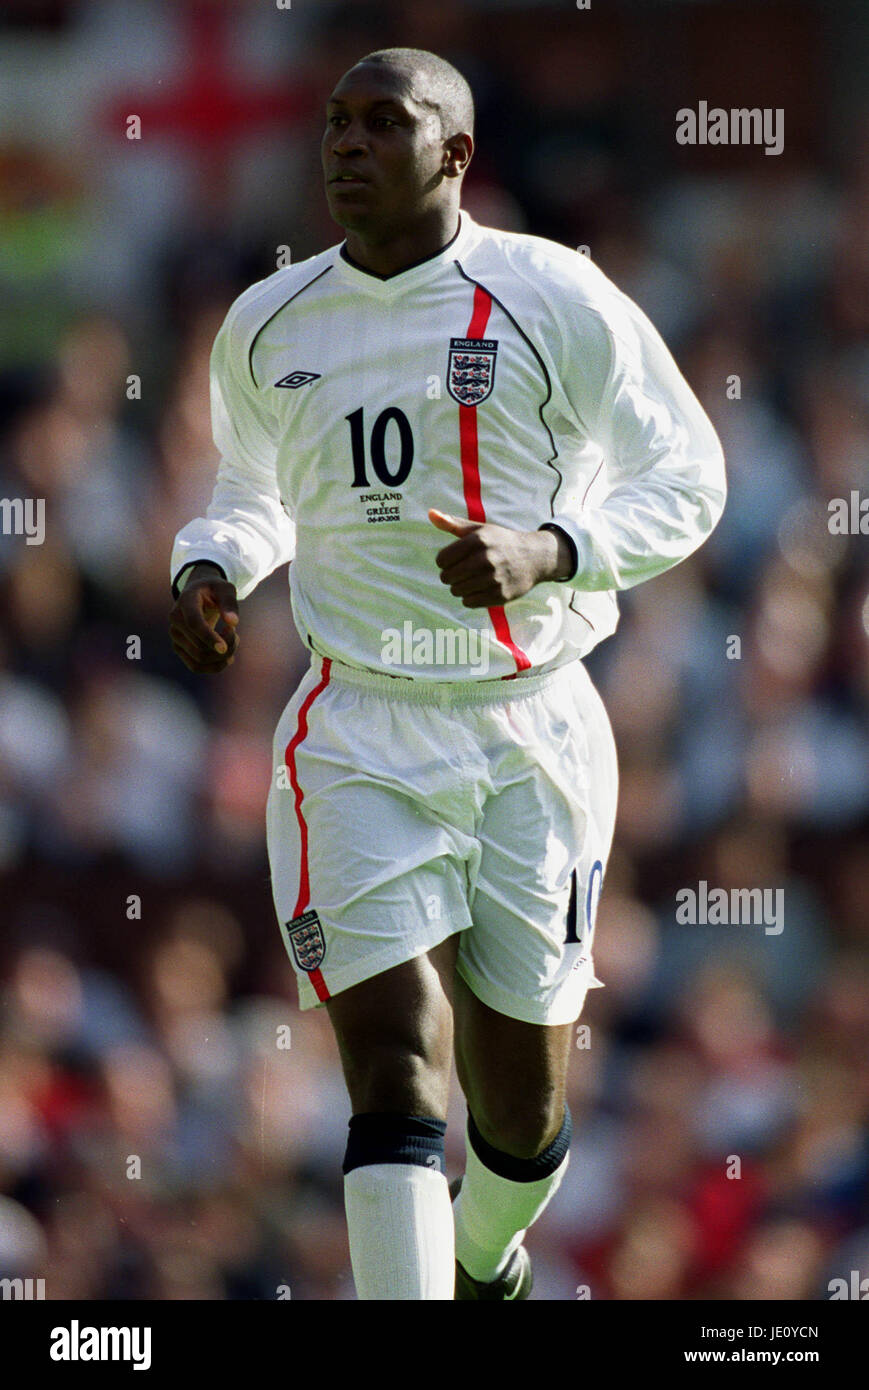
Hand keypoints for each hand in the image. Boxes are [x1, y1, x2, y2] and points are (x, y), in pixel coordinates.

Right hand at [169, 565, 239, 672]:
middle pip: (200, 646)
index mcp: (185, 602)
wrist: (198, 594)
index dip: (209, 637)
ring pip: (199, 659)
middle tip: (235, 634)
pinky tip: (227, 657)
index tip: (225, 648)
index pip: (194, 624)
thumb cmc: (214, 590)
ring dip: (222, 657)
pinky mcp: (179, 648)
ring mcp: (175, 636)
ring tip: (233, 642)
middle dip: (226, 646)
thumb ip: (229, 602)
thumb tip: (233, 622)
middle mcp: (175, 620)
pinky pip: (196, 667)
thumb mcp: (225, 589)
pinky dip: (215, 666)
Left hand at [429, 509, 572, 607]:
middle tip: (460, 572)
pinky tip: (478, 589)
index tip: (452, 560)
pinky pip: (470, 602)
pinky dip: (470, 597)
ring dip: (459, 587)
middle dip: (450, 576)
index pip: (442, 559)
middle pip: (447, 577)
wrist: (535, 557)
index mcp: (478, 540)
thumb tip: (430, 514)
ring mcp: (494, 578)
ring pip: (457, 591)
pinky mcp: (500, 595)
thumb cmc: (501, 542)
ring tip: (470, 580)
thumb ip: (453, 523)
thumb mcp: (479, 529)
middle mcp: (486, 558)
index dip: (443, 562)